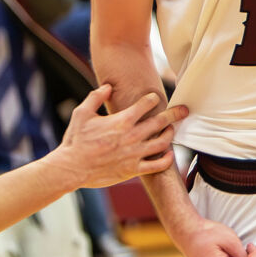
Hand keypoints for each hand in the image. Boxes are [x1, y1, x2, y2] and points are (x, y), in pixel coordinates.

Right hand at [55, 85, 184, 187]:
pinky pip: (157, 166)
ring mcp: (134, 154)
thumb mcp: (82, 113)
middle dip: (175, 114)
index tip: (155, 98)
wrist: (71, 168)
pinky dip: (166, 160)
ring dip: (170, 135)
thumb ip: (96, 96)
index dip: (153, 99)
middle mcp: (132, 137)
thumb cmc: (75, 140)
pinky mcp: (133, 170)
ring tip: (172, 131)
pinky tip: (169, 155)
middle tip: (184, 110)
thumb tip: (108, 86)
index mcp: (121, 121)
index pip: (146, 104)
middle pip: (160, 122)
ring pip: (162, 143)